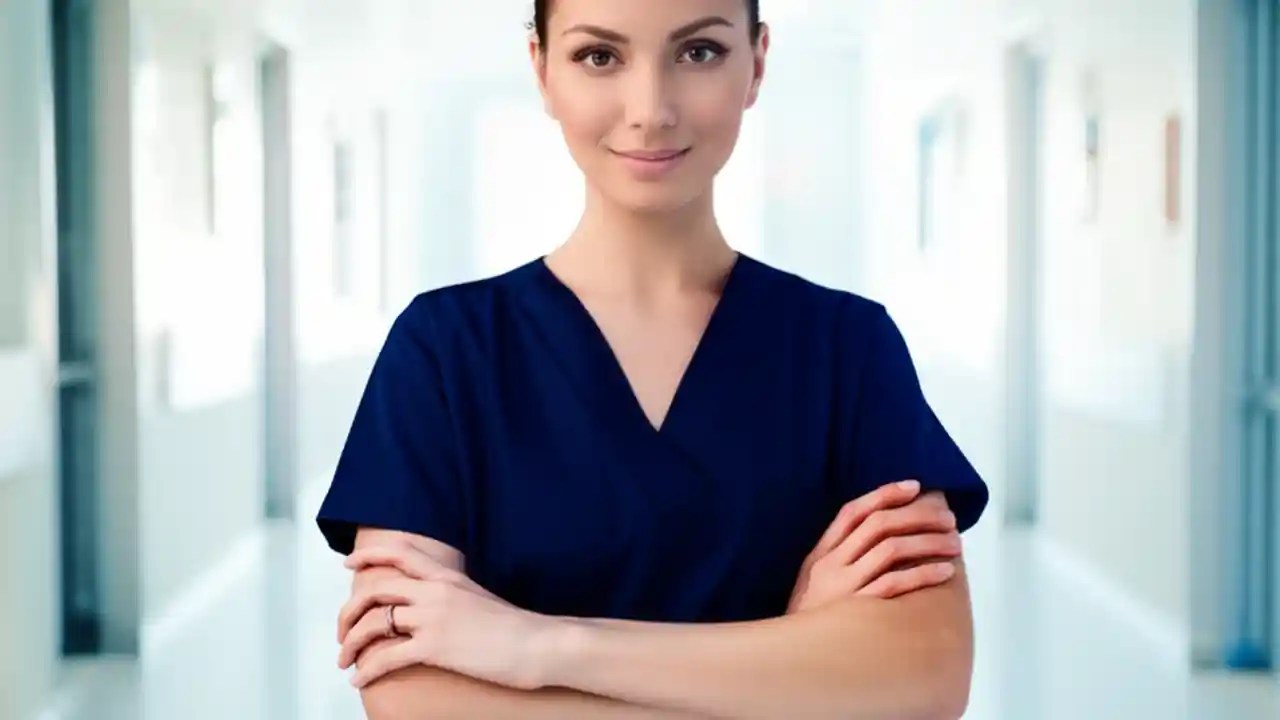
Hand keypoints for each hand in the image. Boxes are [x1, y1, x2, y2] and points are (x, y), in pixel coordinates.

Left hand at [337, 545, 554, 690]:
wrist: (535, 643)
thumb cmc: (514, 627)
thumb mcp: (478, 598)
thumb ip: (452, 595)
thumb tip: (434, 606)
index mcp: (446, 576)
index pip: (400, 552)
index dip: (369, 555)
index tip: (349, 564)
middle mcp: (435, 591)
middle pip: (375, 589)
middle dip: (349, 612)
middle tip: (342, 631)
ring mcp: (433, 617)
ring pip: (375, 622)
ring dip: (351, 643)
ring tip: (346, 660)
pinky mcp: (434, 646)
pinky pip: (387, 656)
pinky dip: (367, 669)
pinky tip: (360, 680)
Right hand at [787, 481, 961, 611]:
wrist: (792, 661)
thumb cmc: (812, 622)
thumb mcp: (813, 584)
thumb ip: (838, 559)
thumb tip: (882, 536)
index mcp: (819, 555)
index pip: (852, 512)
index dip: (884, 494)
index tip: (914, 487)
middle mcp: (830, 565)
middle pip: (879, 525)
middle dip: (918, 516)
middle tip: (948, 519)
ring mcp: (844, 587)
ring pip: (892, 549)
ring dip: (928, 542)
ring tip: (954, 543)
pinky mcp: (859, 610)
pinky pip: (896, 583)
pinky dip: (924, 573)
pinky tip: (944, 570)